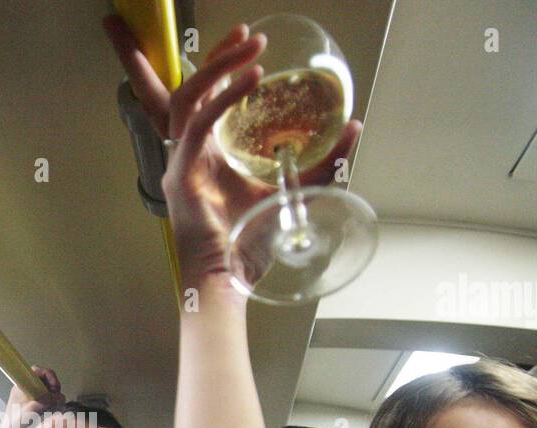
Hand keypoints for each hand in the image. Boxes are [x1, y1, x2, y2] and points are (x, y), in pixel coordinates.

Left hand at [0, 365, 64, 427]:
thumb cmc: (17, 425)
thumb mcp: (32, 410)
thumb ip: (47, 401)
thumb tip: (60, 397)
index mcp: (21, 386)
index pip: (36, 370)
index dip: (48, 374)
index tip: (55, 387)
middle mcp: (26, 390)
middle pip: (45, 380)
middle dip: (54, 387)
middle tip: (58, 398)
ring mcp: (31, 399)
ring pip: (48, 391)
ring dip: (55, 398)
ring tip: (56, 408)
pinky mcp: (35, 408)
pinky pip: (48, 401)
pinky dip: (53, 405)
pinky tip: (52, 413)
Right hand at [103, 17, 359, 296]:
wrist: (228, 282)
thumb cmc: (248, 248)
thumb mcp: (292, 194)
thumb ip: (322, 165)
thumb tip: (354, 130)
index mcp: (206, 158)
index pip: (206, 102)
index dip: (222, 69)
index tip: (247, 44)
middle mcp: (189, 157)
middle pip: (192, 91)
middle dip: (218, 57)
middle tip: (249, 36)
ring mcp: (182, 164)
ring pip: (188, 98)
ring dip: (217, 68)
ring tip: (249, 51)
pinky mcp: (182, 175)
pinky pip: (197, 125)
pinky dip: (223, 99)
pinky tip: (248, 82)